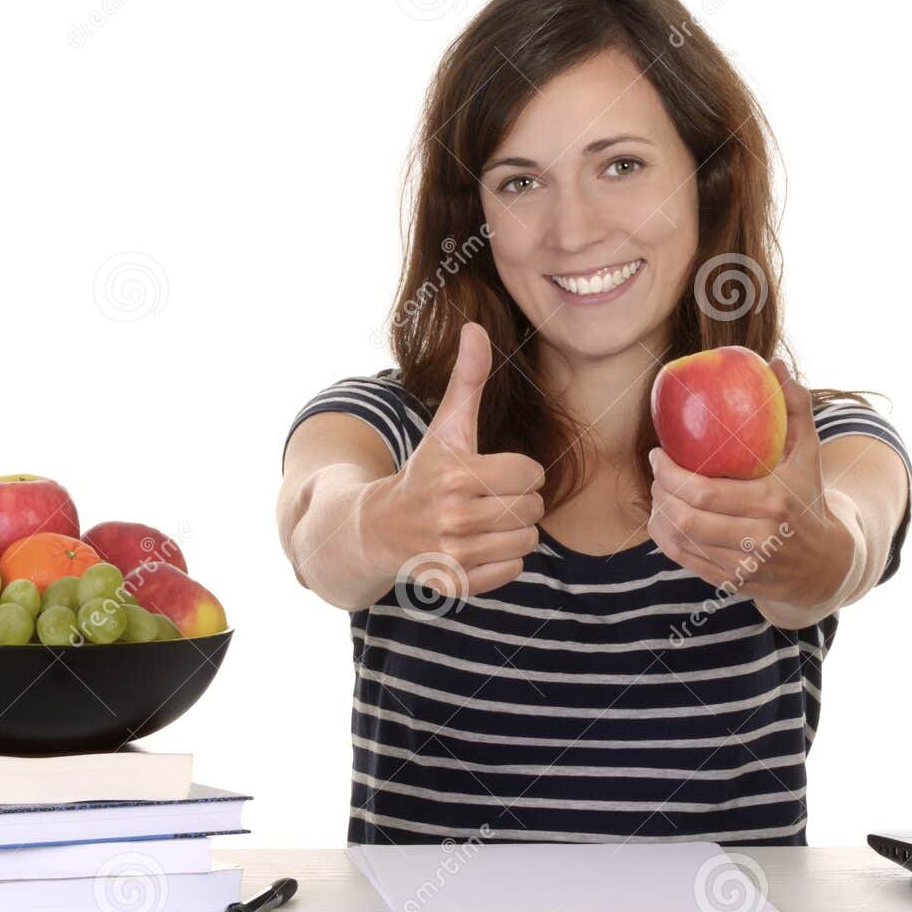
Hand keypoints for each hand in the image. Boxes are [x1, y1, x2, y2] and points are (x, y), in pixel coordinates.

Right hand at [359, 322, 544, 596]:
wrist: (379, 527)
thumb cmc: (425, 470)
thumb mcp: (446, 425)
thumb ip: (467, 379)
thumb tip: (474, 327)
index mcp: (457, 475)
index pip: (530, 473)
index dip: (518, 470)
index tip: (493, 471)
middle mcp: (453, 516)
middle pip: (532, 509)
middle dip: (519, 500)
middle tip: (491, 497)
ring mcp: (453, 554)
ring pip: (526, 541)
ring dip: (514, 531)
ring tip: (486, 521)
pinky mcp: (454, 584)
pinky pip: (511, 572)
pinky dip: (501, 560)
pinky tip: (476, 545)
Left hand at [647, 358, 858, 618]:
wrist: (824, 566)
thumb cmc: (809, 499)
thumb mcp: (809, 454)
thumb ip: (796, 409)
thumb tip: (778, 366)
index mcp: (773, 504)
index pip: (704, 493)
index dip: (670, 474)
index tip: (657, 453)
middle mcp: (758, 539)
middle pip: (687, 518)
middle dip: (660, 492)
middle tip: (655, 470)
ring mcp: (743, 565)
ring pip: (680, 541)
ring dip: (659, 514)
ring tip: (657, 491)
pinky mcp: (731, 582)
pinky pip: (683, 559)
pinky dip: (665, 538)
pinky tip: (663, 517)